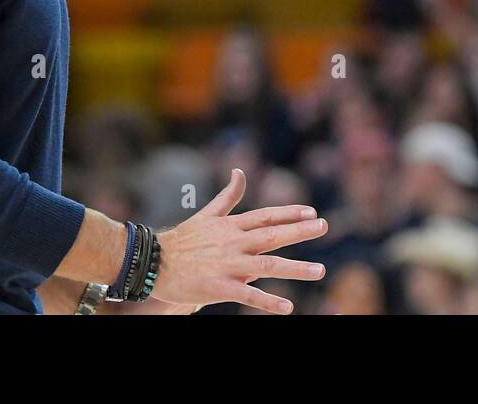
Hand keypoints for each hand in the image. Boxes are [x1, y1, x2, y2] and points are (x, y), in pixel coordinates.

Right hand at [151, 168, 327, 314]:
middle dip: (300, 231)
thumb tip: (239, 170)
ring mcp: (228, 264)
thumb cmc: (183, 240)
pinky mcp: (220, 286)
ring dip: (295, 268)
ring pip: (267, 266)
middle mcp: (234, 242)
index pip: (266, 216)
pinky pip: (249, 296)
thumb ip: (228, 196)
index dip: (289, 212)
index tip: (311, 211)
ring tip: (319, 270)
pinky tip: (287, 307)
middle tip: (324, 226)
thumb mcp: (208, 214)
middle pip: (272, 235)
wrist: (154, 262)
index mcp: (232, 226)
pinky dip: (268, 302)